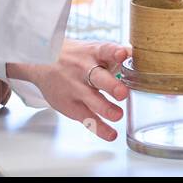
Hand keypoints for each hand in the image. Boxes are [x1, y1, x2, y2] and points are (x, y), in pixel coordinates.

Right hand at [8, 41, 130, 141]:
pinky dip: (99, 128)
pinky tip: (110, 134)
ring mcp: (76, 88)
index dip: (115, 52)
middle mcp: (84, 70)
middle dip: (111, 86)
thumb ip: (117, 54)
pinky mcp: (70, 105)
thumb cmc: (76, 57)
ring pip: (91, 100)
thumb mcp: (95, 49)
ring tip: (118, 115)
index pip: (105, 50)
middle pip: (97, 77)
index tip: (123, 55)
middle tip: (123, 93)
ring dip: (105, 109)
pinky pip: (86, 118)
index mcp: (94, 53)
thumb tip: (140, 55)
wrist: (42, 62)